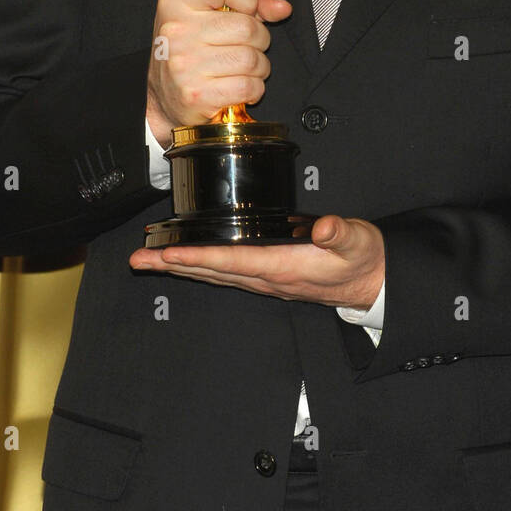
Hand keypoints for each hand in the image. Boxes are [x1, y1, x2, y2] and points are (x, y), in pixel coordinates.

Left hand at [129, 215, 384, 312]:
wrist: (370, 283)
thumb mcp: (357, 242)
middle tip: (140, 259)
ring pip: (213, 274)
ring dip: (180, 267)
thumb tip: (326, 227)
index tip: (170, 254)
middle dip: (173, 265)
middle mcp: (267, 277)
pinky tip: (186, 261)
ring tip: (150, 260)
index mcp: (283, 267)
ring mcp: (264, 279)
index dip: (199, 257)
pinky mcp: (266, 275)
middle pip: (211, 271)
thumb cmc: (361, 260)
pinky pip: (224, 273)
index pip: (232, 261)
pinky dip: (200, 267)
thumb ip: (340, 233)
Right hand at [146, 0, 290, 146]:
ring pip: (251, 59)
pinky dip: (254, 89)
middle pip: (247, 27)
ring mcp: (183, 64)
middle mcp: (176, 31)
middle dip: (259, 39)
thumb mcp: (210, 13)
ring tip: (242, 68)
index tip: (248, 11)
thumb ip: (250, 1)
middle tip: (246, 46)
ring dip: (258, 66)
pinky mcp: (196, 94)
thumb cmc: (192, 49)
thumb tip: (282, 8)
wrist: (164, 97)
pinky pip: (248, 86)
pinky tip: (240, 86)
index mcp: (175, 1)